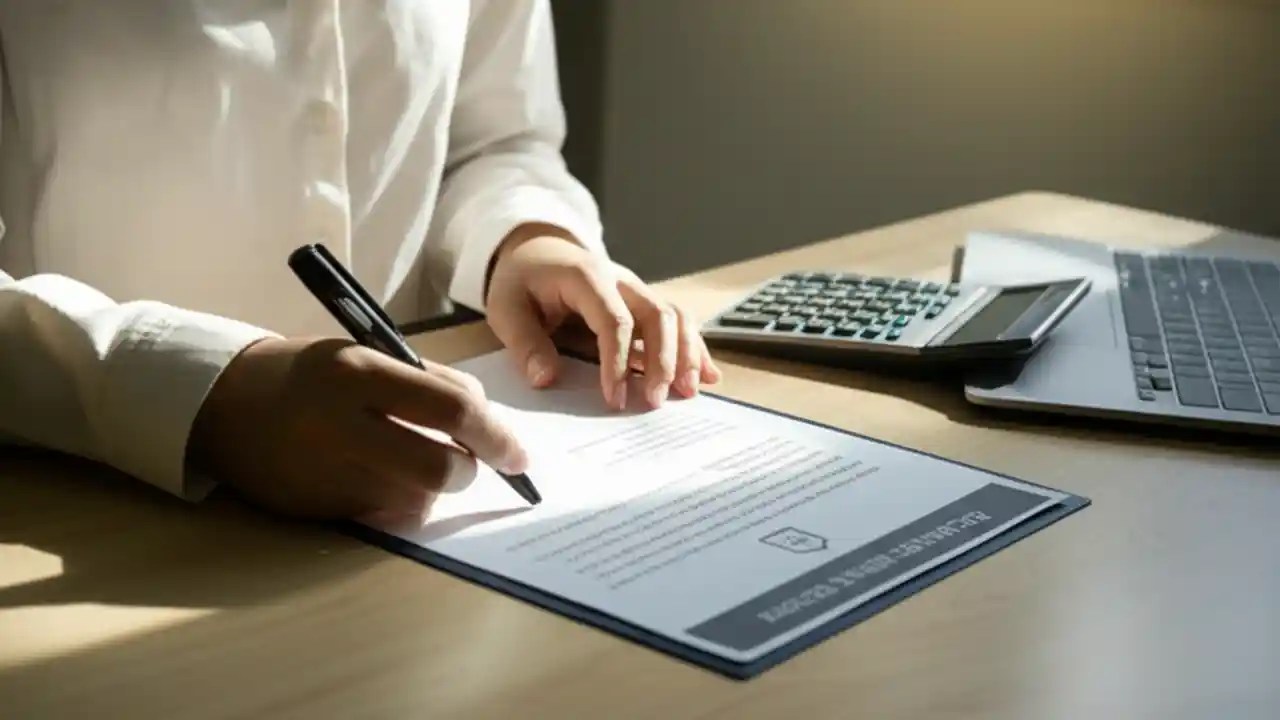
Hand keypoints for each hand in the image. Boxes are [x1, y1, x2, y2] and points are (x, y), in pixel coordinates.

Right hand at [188, 337, 526, 519]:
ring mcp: (329, 473)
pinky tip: (383, 478)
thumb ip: (426, 381)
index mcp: (359, 373)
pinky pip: (385, 515)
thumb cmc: (308, 373)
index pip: (453, 408)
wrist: (223, 404)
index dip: (495, 435)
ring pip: (418, 500)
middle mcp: (343, 425)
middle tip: (471, 463)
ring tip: (418, 463)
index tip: (517, 453)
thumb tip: (486, 418)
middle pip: (441, 469)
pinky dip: (401, 501)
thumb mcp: (364, 353)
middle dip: (470, 471)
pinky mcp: (318, 508)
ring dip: (435, 489)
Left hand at [485, 227, 721, 409]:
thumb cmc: (522, 281)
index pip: (614, 319)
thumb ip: (525, 342)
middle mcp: (621, 280)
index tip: (614, 398)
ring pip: (676, 316)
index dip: (618, 361)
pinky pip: (678, 321)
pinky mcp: (644, 303)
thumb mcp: (506, 307)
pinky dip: (695, 348)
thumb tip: (546, 379)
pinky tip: (707, 375)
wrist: (537, 250)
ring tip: (688, 393)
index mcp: (586, 277)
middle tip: (656, 401)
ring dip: (686, 354)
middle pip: (657, 314)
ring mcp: (637, 290)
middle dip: (662, 360)